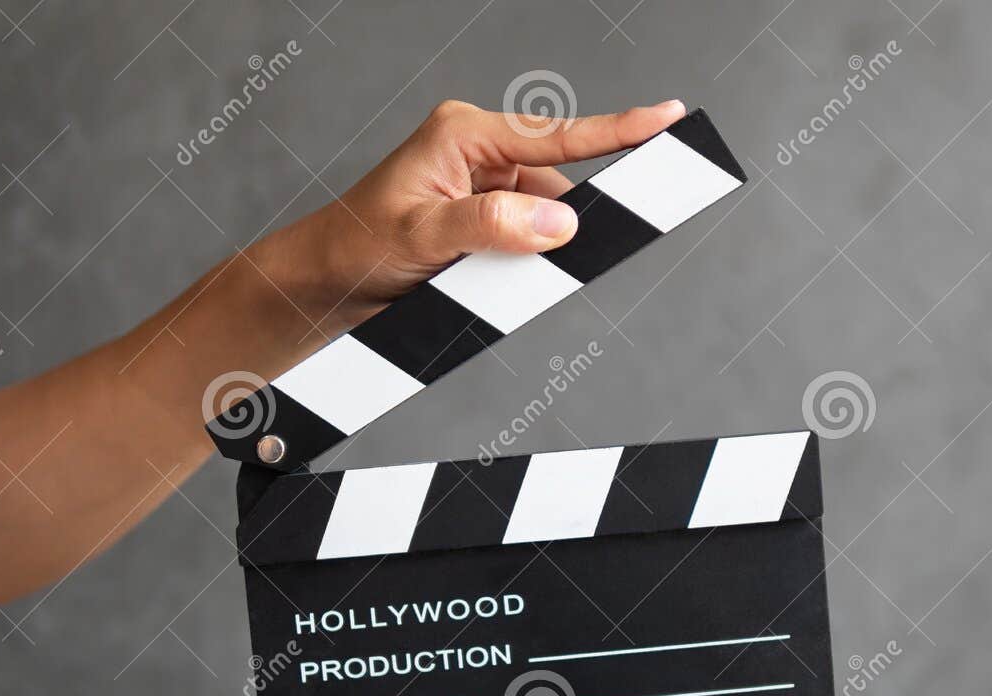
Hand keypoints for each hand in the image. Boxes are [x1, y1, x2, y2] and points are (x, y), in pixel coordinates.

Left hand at [264, 97, 685, 318]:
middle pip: (560, 178)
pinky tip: (494, 281)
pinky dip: (529, 264)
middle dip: (569, 219)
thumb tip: (560, 222)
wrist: (323, 281)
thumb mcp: (422, 237)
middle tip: (556, 250)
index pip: (557, 134)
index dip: (619, 128)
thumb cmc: (357, 247)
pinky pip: (531, 238)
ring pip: (548, 216)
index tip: (667, 117)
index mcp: (465, 134)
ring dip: (541, 251)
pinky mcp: (487, 220)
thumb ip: (492, 225)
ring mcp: (485, 187)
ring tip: (485, 277)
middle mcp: (480, 153)